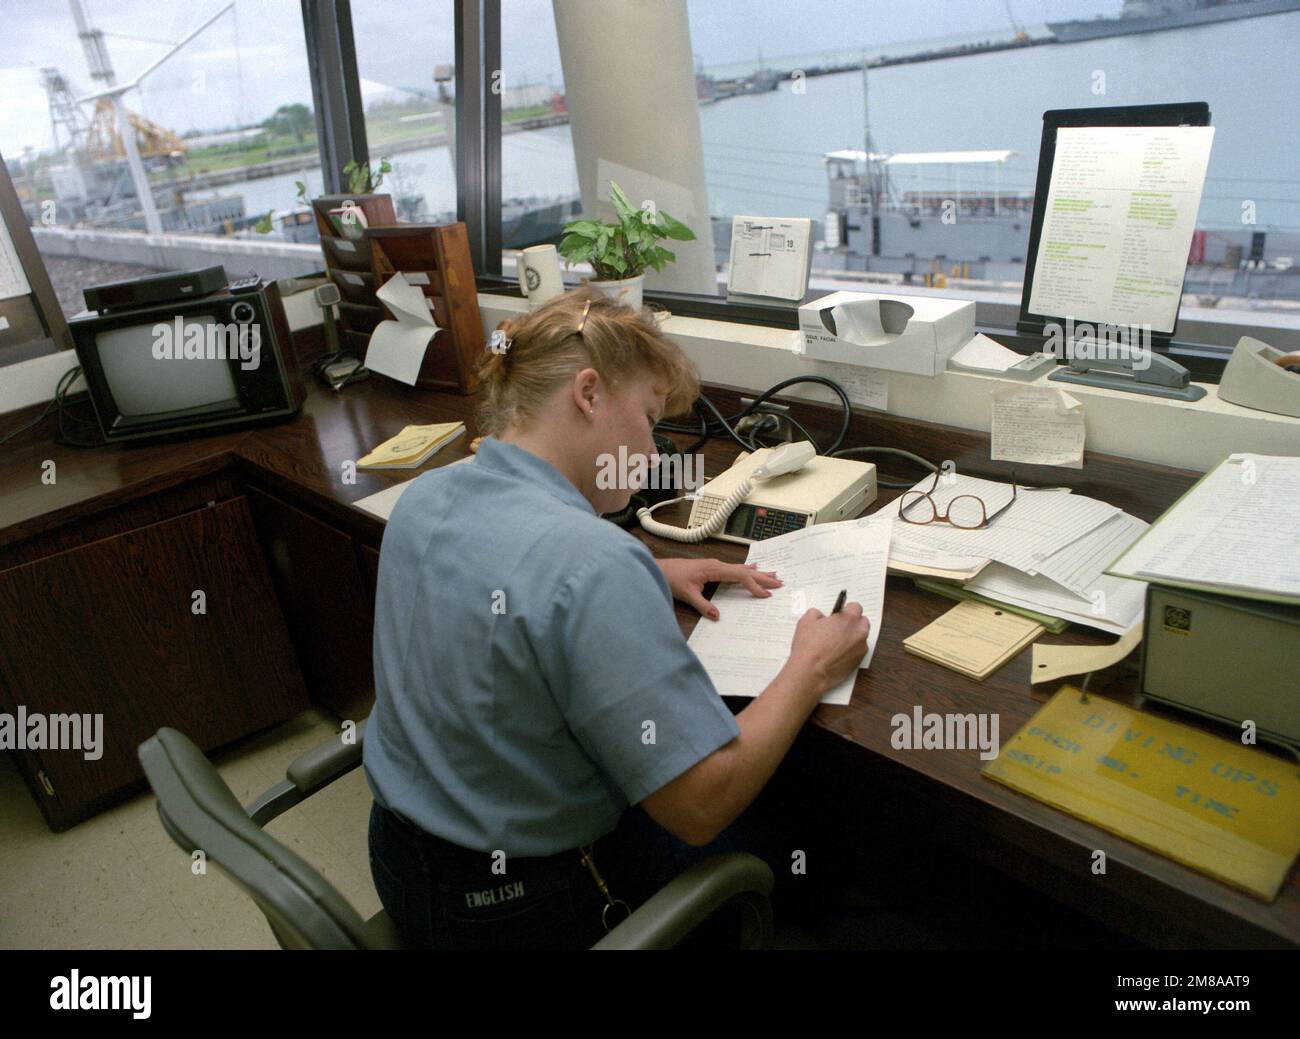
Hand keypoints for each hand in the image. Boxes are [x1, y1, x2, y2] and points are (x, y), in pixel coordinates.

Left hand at [655, 558, 781, 619]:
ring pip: (742, 568)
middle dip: (763, 577)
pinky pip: (735, 569)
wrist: (660, 569)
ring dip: (758, 572)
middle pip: (745, 570)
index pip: (740, 576)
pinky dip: (747, 570)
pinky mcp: (713, 567)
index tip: (766, 595)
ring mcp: (716, 565)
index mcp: (714, 569)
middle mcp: (718, 565)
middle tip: (780, 583)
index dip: (754, 585)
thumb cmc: (672, 579)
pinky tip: (753, 567)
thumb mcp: (687, 594)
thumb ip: (703, 606)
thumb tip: (718, 617)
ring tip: (773, 574)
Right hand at [787, 602, 870, 697]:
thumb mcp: (807, 620)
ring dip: (852, 637)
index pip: (856, 606)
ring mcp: (861, 648)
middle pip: (862, 621)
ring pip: (860, 637)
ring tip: (835, 642)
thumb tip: (821, 616)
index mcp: (849, 619)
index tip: (839, 613)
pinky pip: (857, 651)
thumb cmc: (809, 647)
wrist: (810, 672)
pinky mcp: (858, 662)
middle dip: (852, 622)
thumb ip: (817, 613)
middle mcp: (859, 632)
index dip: (845, 610)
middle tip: (837, 627)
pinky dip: (850, 650)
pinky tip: (836, 653)